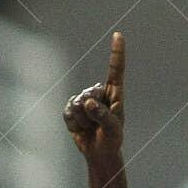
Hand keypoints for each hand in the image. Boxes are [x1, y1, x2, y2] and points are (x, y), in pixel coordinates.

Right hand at [63, 31, 124, 161]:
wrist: (98, 152)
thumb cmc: (111, 139)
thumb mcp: (113, 130)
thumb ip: (103, 116)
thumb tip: (88, 102)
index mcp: (114, 93)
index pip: (116, 70)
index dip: (116, 52)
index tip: (118, 35)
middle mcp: (99, 92)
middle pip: (91, 94)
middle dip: (93, 113)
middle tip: (98, 125)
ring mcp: (84, 98)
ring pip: (79, 104)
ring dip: (84, 121)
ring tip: (91, 127)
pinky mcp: (72, 107)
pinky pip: (69, 112)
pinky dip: (75, 124)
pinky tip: (81, 128)